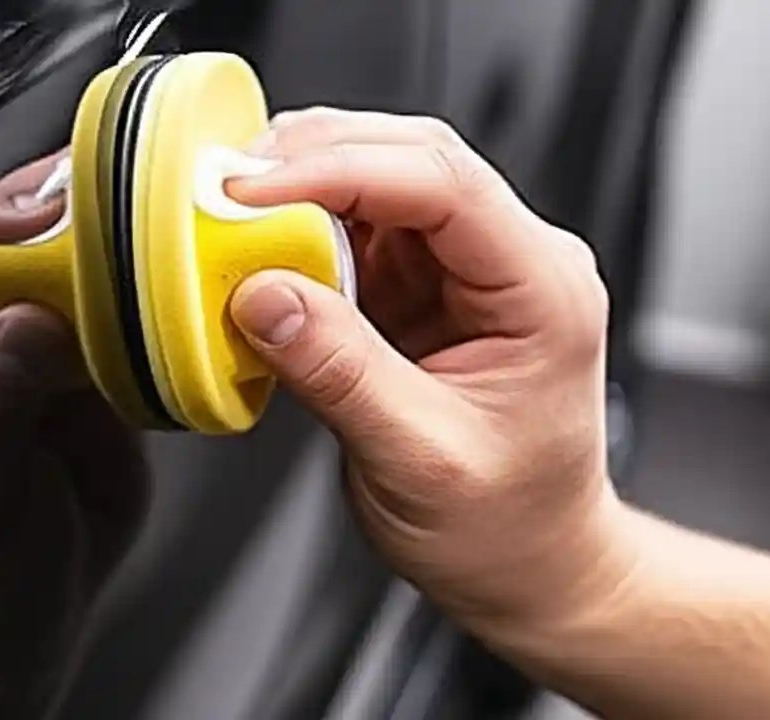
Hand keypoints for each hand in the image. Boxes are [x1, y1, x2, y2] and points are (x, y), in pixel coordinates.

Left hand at [0, 151, 145, 716]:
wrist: (32, 628)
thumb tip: (28, 320)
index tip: (29, 218)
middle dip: (38, 210)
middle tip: (104, 193)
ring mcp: (17, 352)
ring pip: (52, 265)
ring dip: (100, 242)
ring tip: (149, 220)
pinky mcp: (81, 370)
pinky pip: (110, 312)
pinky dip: (144, 295)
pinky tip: (175, 283)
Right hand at [227, 109, 632, 635]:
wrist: (529, 563)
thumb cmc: (506, 525)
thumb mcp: (420, 461)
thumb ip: (341, 374)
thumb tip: (264, 296)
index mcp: (542, 289)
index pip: (444, 185)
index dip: (342, 170)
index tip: (255, 191)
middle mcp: (512, 261)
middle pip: (411, 159)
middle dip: (313, 160)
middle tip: (227, 187)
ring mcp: (463, 270)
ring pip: (379, 182)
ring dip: (302, 188)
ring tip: (233, 216)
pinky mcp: (421, 288)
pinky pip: (356, 231)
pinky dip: (300, 230)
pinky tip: (263, 251)